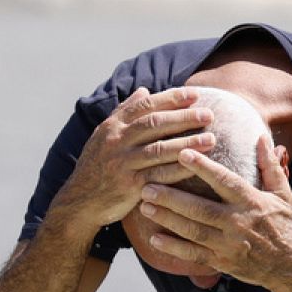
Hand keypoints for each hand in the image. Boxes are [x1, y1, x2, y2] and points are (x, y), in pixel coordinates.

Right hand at [50, 87, 217, 231]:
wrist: (80, 201)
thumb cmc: (98, 165)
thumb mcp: (104, 135)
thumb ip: (125, 112)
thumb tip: (145, 90)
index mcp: (113, 126)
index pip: (145, 106)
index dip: (170, 98)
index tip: (194, 94)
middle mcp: (116, 141)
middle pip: (154, 124)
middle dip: (183, 118)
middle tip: (209, 115)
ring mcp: (122, 163)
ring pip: (159, 150)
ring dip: (187, 144)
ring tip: (211, 139)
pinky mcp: (129, 186)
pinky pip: (158, 176)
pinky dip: (178, 170)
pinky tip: (197, 166)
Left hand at [137, 136, 291, 288]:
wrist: (291, 267)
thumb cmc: (286, 226)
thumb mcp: (284, 194)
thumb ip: (270, 166)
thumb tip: (262, 138)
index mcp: (252, 202)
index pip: (224, 181)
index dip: (203, 168)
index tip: (182, 153)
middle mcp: (238, 223)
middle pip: (200, 208)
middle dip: (172, 197)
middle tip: (148, 185)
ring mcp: (229, 245)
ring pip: (193, 230)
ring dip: (167, 218)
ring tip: (145, 206)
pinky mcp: (223, 261)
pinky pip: (194, 255)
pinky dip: (173, 248)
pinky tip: (155, 239)